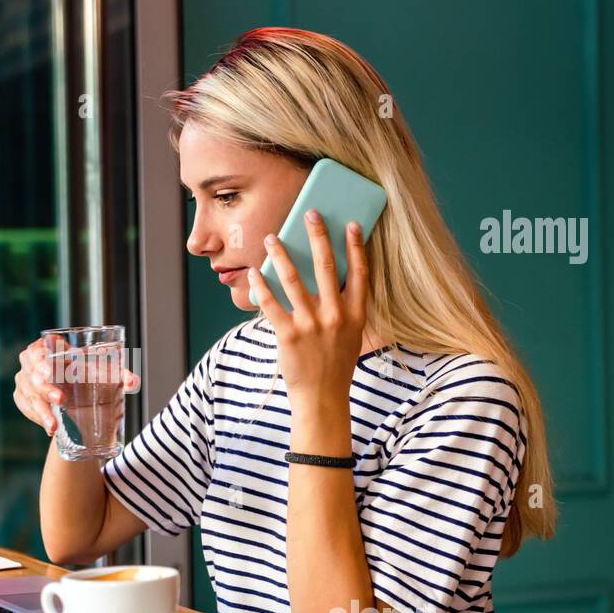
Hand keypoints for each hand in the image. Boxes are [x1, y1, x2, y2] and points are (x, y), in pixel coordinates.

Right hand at [13, 337, 139, 437]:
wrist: (75, 391)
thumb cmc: (87, 374)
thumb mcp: (100, 372)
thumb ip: (118, 375)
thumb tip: (133, 383)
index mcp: (49, 346)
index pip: (40, 350)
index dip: (42, 360)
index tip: (50, 371)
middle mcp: (31, 361)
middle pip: (33, 374)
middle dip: (46, 388)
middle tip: (61, 399)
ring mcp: (24, 380)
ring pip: (29, 395)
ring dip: (42, 411)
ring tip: (54, 425)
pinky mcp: (22, 397)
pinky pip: (27, 408)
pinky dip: (38, 418)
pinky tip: (50, 428)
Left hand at [246, 210, 369, 413]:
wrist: (322, 398)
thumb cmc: (335, 364)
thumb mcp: (351, 334)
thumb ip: (344, 307)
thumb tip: (330, 277)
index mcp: (355, 313)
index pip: (359, 271)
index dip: (355, 245)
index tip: (349, 223)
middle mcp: (335, 315)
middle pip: (326, 266)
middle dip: (317, 235)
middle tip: (308, 214)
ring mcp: (311, 325)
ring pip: (293, 279)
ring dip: (281, 254)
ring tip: (270, 238)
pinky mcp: (288, 335)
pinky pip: (271, 304)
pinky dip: (260, 285)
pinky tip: (253, 272)